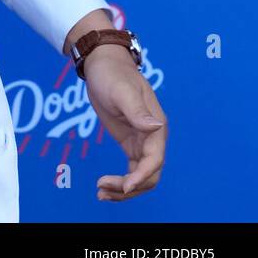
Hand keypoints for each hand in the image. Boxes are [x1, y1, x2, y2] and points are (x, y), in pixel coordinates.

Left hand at [84, 45, 167, 201]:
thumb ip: (137, 110)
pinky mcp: (129, 142)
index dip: (142, 176)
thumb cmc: (113, 74)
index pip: (155, 160)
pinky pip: (131, 169)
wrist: (103, 64)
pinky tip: (103, 186)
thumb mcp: (122, 91)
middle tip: (102, 189)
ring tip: (100, 193)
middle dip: (130, 187)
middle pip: (150, 174)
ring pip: (141, 175)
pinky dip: (121, 181)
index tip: (125, 186)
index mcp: (156, 126)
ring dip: (124, 189)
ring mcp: (142, 141)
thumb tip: (156, 127)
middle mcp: (153, 137)